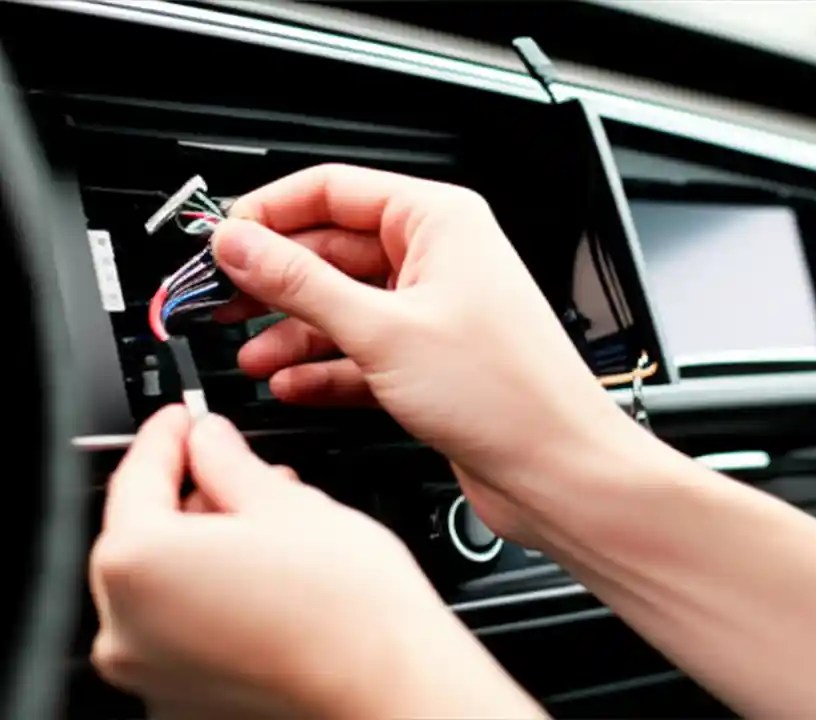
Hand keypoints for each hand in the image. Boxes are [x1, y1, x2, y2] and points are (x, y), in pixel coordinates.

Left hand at [91, 406, 539, 718]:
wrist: (391, 684)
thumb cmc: (348, 607)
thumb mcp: (286, 503)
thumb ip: (229, 461)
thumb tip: (208, 440)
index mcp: (137, 564)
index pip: (136, 475)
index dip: (168, 433)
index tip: (186, 416)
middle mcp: (126, 627)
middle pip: (144, 534)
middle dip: (192, 493)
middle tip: (241, 466)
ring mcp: (151, 672)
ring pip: (165, 584)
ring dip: (205, 545)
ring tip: (270, 524)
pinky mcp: (182, 699)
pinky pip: (181, 630)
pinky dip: (212, 597)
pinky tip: (265, 576)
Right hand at [211, 164, 644, 543]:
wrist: (557, 469)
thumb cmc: (508, 393)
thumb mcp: (384, 331)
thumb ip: (302, 284)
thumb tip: (241, 245)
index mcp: (440, 222)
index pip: (333, 190)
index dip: (269, 212)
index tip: (220, 242)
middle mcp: (440, 259)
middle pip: (332, 250)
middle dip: (273, 279)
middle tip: (219, 301)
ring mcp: (435, 311)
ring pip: (343, 305)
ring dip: (293, 331)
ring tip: (248, 353)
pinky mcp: (430, 361)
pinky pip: (362, 351)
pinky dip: (325, 366)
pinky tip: (291, 383)